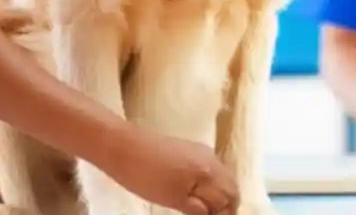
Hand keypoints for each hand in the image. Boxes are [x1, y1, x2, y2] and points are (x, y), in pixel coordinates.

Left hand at [104, 129, 237, 213]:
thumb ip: (198, 209)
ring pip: (224, 176)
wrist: (124, 147)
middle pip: (231, 187)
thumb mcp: (174, 200)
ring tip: (210, 211)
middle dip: (228, 206)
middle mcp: (212, 160)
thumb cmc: (146, 177)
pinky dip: (214, 184)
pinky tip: (202, 193)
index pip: (229, 199)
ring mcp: (202, 152)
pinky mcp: (192, 149)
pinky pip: (214, 169)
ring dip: (222, 194)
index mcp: (210, 173)